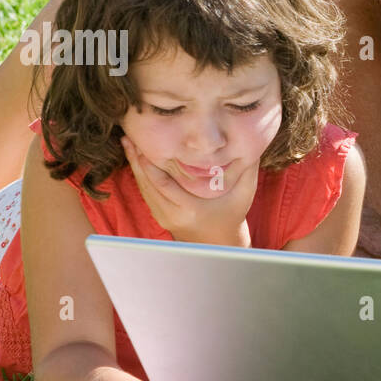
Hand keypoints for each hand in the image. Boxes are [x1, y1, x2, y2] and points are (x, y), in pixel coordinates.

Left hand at [120, 135, 257, 244]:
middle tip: (129, 138)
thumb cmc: (232, 216)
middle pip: (147, 185)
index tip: (144, 146)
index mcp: (190, 209)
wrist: (219, 243)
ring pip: (143, 188)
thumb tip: (252, 145)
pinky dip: (140, 175)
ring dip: (134, 165)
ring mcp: (163, 216)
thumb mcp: (244, 194)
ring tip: (129, 143)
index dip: (150, 166)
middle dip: (136, 160)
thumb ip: (248, 170)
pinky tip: (136, 159)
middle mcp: (172, 214)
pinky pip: (146, 192)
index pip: (163, 185)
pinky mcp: (159, 215)